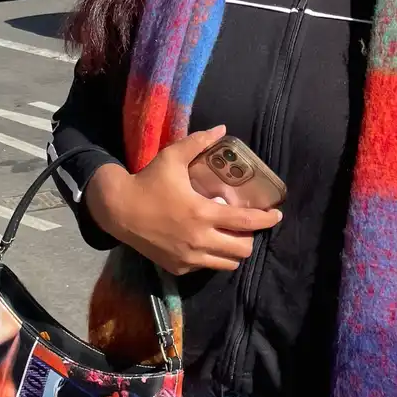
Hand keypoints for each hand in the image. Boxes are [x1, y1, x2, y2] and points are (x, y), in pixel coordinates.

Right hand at [84, 126, 282, 275]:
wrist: (118, 210)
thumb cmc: (148, 182)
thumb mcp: (172, 157)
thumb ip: (198, 142)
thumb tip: (221, 128)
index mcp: (202, 214)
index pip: (246, 222)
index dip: (266, 219)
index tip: (277, 215)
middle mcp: (199, 240)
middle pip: (242, 249)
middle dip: (250, 237)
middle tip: (247, 225)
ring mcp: (189, 258)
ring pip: (227, 263)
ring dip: (234, 250)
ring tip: (230, 236)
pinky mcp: (178, 268)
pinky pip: (206, 266)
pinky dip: (212, 257)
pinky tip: (206, 242)